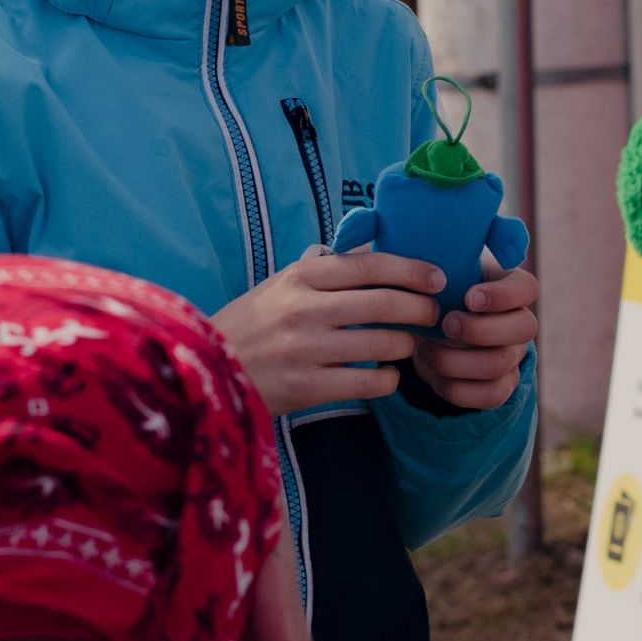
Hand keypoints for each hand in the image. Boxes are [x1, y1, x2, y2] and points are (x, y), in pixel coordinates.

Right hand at [213, 250, 449, 414]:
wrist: (205, 369)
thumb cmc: (250, 325)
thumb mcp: (278, 285)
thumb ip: (322, 270)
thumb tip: (372, 252)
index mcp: (300, 277)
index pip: (370, 264)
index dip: (411, 269)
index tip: (436, 278)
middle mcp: (304, 309)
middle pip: (384, 303)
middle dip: (421, 308)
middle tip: (434, 314)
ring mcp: (306, 349)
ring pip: (381, 345)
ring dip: (406, 346)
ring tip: (408, 346)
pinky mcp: (306, 387)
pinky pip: (367, 383)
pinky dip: (387, 380)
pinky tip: (386, 376)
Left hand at [411, 255, 536, 411]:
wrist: (427, 332)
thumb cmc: (435, 295)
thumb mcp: (439, 272)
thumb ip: (443, 262)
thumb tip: (432, 257)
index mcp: (509, 288)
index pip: (527, 288)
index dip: (502, 295)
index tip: (469, 298)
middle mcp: (519, 322)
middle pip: (524, 329)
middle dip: (479, 329)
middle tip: (445, 324)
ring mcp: (513, 355)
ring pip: (499, 364)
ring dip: (456, 360)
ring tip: (427, 351)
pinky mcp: (502, 385)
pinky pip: (491, 395)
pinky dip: (457, 388)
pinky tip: (435, 376)